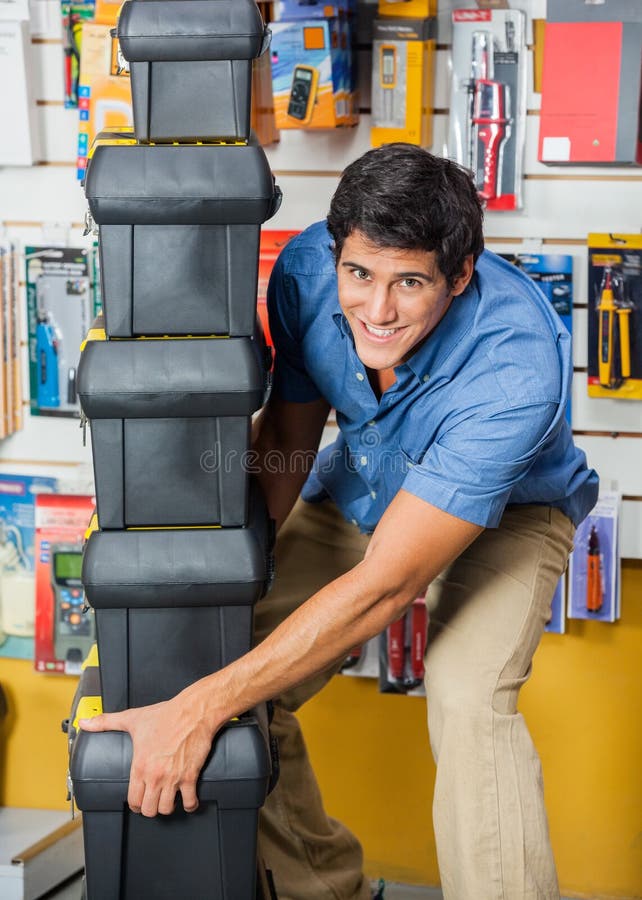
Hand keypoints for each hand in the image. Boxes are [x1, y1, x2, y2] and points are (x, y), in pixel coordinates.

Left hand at [78, 692, 216, 816]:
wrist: (193, 711)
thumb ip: (106, 722)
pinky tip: (188, 800)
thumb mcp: (132, 718)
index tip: (138, 801)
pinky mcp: (190, 776)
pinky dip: (190, 805)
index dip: (135, 804)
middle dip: (150, 808)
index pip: (132, 800)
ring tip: (168, 800)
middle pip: (148, 810)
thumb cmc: (166, 715)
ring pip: (167, 809)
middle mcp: (155, 775)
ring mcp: (173, 778)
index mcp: (140, 766)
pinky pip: (190, 802)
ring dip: (167, 807)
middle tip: (153, 801)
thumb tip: (85, 722)